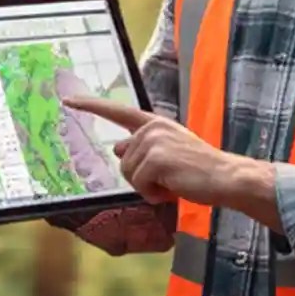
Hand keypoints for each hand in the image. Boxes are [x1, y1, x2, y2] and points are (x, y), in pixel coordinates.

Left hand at [63, 96, 238, 205]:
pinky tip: (173, 190)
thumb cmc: (199, 169)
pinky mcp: (156, 158)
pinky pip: (139, 185)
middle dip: (141, 178)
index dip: (91, 105)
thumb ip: (142, 148)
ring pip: (129, 174)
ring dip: (148, 187)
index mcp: (154, 123)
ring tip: (173, 183)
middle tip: (169, 180)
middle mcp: (151, 128)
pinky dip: (154, 195)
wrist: (226, 177)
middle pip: (122, 161)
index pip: (117, 111)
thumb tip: (117, 148)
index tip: (68, 100)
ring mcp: (153, 141)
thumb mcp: (168, 153)